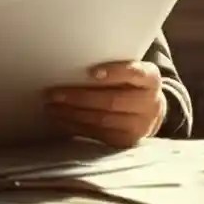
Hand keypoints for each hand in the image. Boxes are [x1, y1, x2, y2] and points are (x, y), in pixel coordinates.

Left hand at [45, 60, 166, 147]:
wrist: (149, 111)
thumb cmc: (130, 84)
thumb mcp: (129, 71)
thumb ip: (111, 66)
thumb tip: (72, 62)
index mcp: (151, 79)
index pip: (134, 73)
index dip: (114, 72)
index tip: (91, 72)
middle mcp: (149, 103)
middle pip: (112, 100)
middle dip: (79, 97)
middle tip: (54, 94)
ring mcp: (140, 125)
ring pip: (102, 120)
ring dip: (73, 113)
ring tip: (52, 107)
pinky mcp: (127, 141)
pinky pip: (98, 134)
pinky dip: (76, 126)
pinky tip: (61, 119)